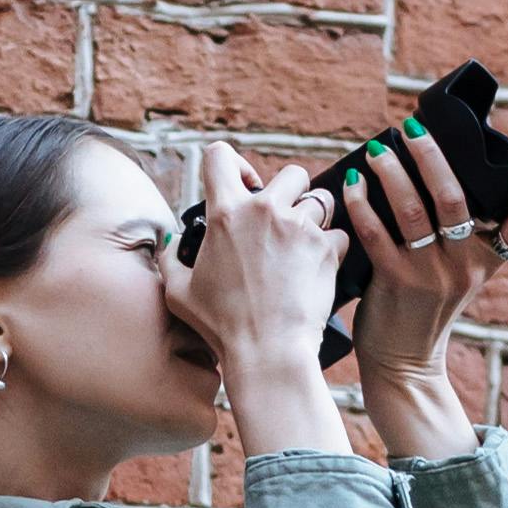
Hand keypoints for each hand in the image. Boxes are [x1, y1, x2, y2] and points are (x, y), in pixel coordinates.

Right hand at [161, 137, 347, 458]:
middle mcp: (265, 211)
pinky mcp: (326, 249)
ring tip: (302, 246)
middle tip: (283, 220)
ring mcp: (300, 227)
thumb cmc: (221, 325)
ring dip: (315, 218)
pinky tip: (317, 268)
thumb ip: (169, 259)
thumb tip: (169, 241)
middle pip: (292, 172)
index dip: (234, 164)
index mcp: (226, 213)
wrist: (267, 352)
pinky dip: (332, 248)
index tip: (243, 184)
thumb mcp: (178, 292)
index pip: (220, 155)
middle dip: (291, 191)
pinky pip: (339, 233)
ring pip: (321, 200)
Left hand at [336, 116, 507, 461]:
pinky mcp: (396, 283)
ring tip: (375, 149)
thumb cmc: (426, 303)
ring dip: (392, 172)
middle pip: (457, 199)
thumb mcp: (458, 269)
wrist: (404, 362)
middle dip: (433, 157)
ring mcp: (432, 276)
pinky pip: (378, 234)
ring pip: (415, 211)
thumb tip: (433, 165)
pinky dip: (363, 204)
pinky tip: (352, 184)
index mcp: (489, 260)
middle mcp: (467, 267)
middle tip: (412, 128)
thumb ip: (460, 231)